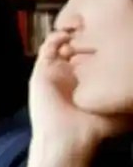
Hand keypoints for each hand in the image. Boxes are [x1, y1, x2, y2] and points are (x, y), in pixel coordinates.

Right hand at [28, 31, 129, 153]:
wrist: (69, 138)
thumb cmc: (96, 127)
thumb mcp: (125, 110)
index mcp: (90, 81)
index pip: (94, 55)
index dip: (103, 42)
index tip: (115, 35)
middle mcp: (72, 75)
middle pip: (78, 47)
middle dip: (87, 35)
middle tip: (97, 28)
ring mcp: (57, 72)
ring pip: (61, 45)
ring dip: (71, 35)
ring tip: (82, 29)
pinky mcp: (42, 72)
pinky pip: (46, 49)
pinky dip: (55, 39)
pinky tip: (67, 36)